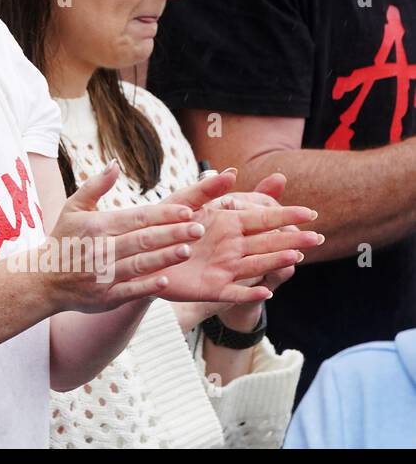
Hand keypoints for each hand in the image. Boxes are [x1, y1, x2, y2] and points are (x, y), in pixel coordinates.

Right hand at [35, 161, 208, 313]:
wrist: (43, 279)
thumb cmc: (63, 240)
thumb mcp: (72, 208)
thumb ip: (95, 185)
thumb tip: (115, 164)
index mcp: (98, 226)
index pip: (137, 217)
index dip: (163, 214)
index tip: (188, 210)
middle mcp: (102, 249)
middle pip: (143, 239)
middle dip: (172, 233)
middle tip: (199, 228)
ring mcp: (103, 274)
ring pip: (139, 264)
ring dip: (164, 257)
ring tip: (188, 250)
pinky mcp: (105, 296)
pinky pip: (128, 291)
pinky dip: (146, 286)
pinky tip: (165, 281)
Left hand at [152, 171, 320, 304]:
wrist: (146, 256)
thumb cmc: (166, 225)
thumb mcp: (184, 202)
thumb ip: (207, 187)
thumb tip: (233, 171)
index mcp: (229, 223)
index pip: (263, 218)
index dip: (286, 215)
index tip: (310, 213)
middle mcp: (233, 246)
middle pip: (268, 242)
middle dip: (292, 239)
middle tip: (317, 237)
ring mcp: (225, 268)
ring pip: (257, 265)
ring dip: (276, 261)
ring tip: (295, 257)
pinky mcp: (212, 288)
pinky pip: (235, 292)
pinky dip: (250, 292)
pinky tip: (266, 291)